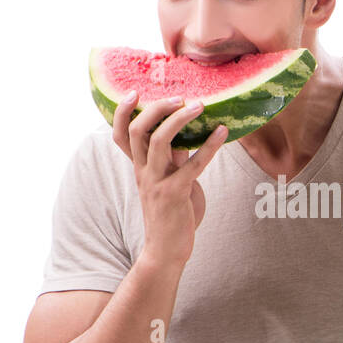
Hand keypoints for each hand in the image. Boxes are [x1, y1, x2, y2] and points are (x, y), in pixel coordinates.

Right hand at [111, 92, 227, 267]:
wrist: (167, 250)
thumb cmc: (171, 214)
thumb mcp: (169, 181)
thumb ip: (173, 159)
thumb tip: (185, 133)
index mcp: (139, 168)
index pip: (120, 135)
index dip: (121, 112)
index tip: (134, 92)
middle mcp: (143, 172)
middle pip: (137, 131)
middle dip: (156, 109)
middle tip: (179, 97)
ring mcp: (157, 183)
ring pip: (160, 141)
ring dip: (180, 119)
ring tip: (200, 106)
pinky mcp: (175, 194)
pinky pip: (193, 165)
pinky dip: (209, 146)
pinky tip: (223, 132)